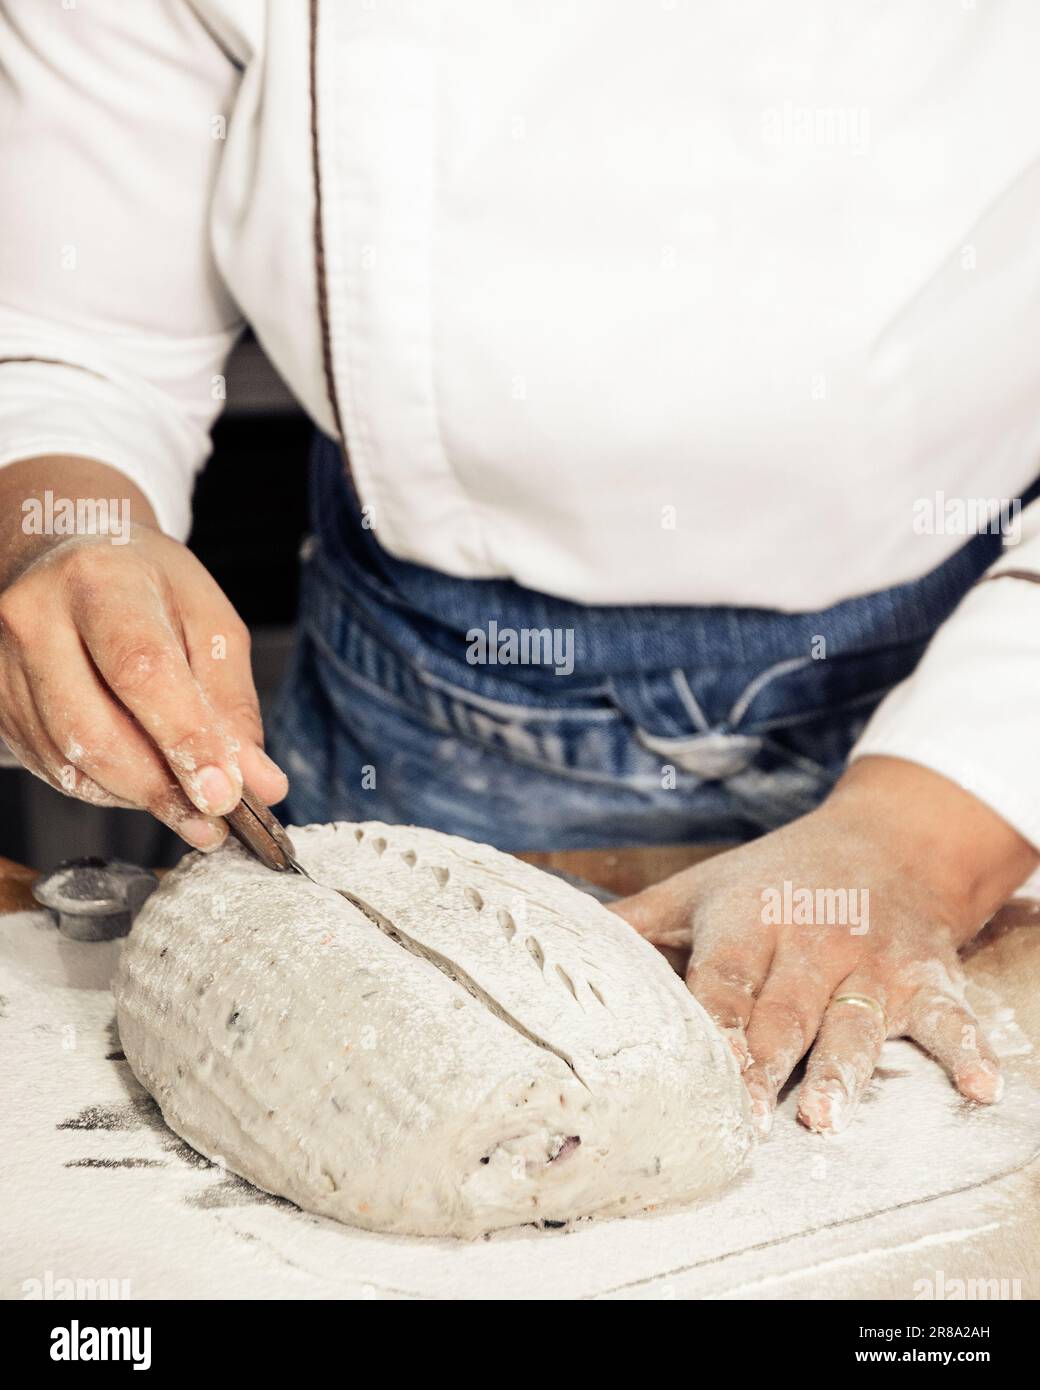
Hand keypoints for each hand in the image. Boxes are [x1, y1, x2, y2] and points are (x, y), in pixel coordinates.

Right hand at [0, 466, 286, 848]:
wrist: (71, 557)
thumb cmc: (147, 587)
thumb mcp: (209, 624)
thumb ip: (233, 705)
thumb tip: (258, 783)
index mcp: (100, 581)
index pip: (140, 671)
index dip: (183, 739)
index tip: (223, 793)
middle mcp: (36, 618)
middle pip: (94, 730)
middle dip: (161, 789)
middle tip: (214, 820)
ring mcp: (4, 664)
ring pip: (70, 761)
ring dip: (137, 797)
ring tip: (189, 807)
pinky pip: (53, 769)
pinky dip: (107, 789)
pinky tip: (143, 783)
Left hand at [611, 757, 1036, 1134]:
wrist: (885, 837)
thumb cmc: (776, 875)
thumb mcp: (701, 887)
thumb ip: (634, 926)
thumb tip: (551, 947)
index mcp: (747, 920)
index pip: (721, 981)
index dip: (707, 1027)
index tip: (690, 1073)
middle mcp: (810, 942)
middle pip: (782, 1012)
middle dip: (763, 1065)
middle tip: (743, 1120)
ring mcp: (872, 963)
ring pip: (855, 1022)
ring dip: (843, 1070)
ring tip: (826, 1118)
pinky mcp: (926, 976)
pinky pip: (951, 1017)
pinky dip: (968, 1052)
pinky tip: (976, 1089)